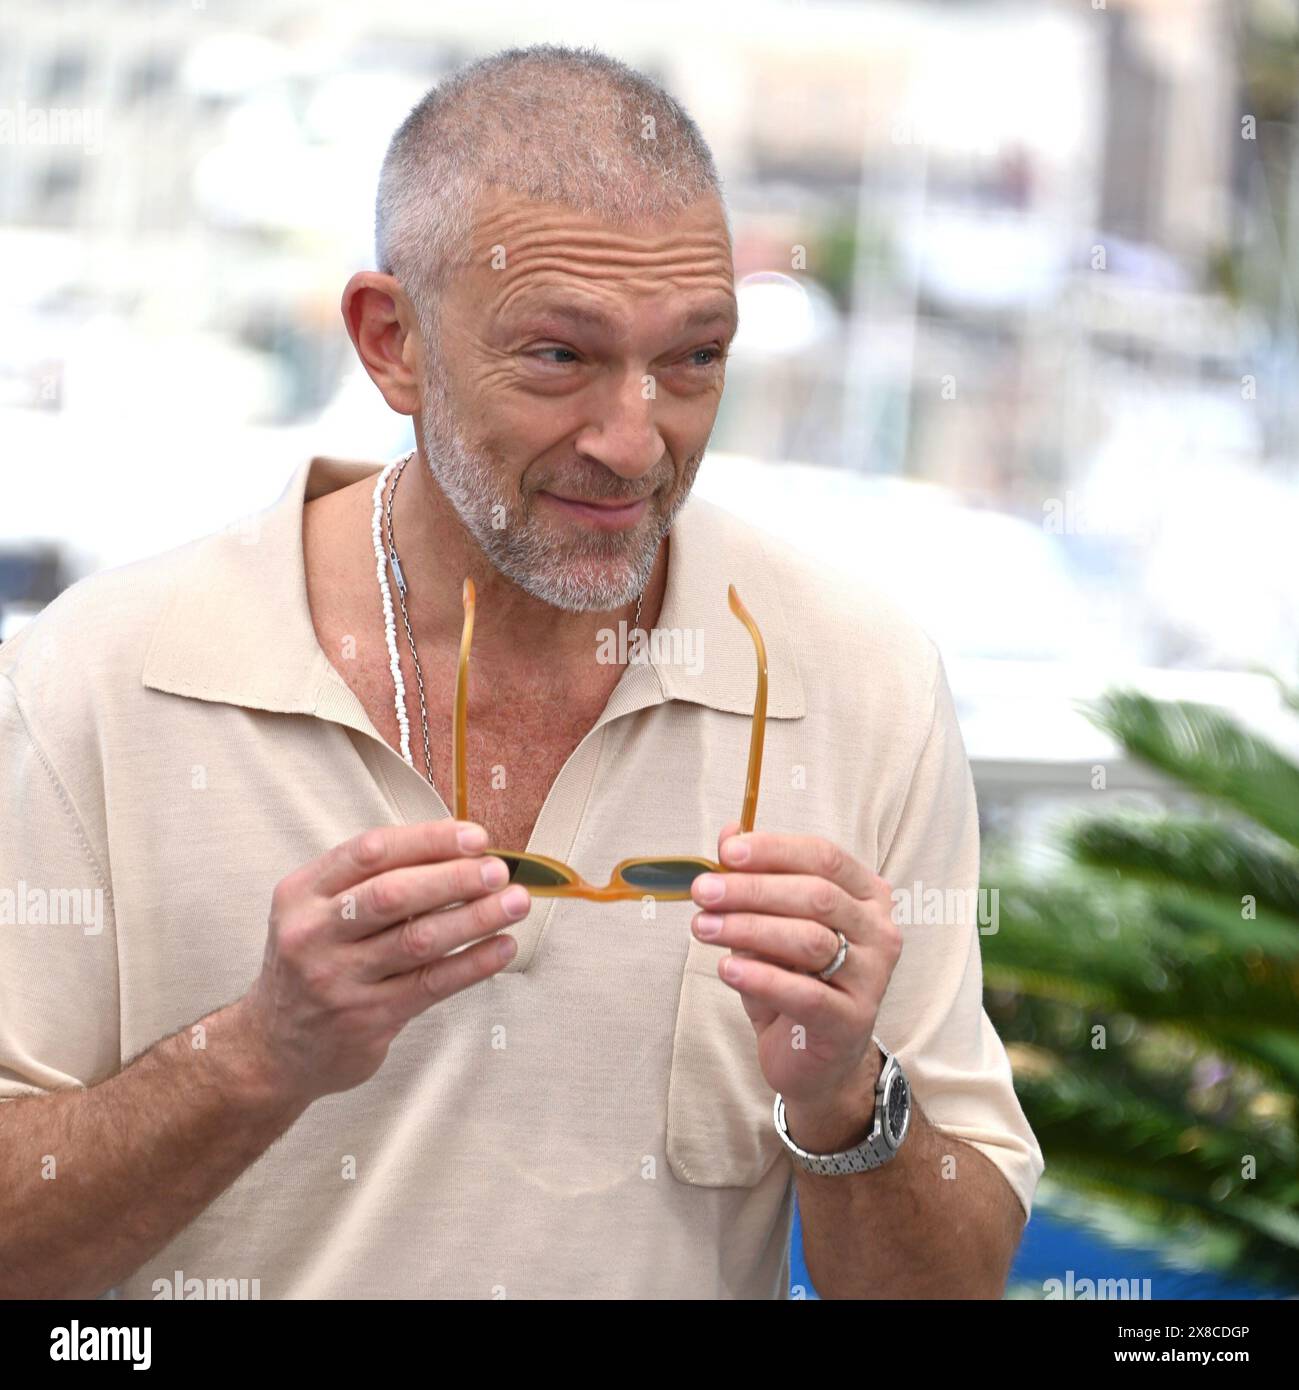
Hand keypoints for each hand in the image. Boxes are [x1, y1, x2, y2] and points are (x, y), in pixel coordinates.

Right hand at [236, 819, 529, 1106]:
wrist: (273, 1048)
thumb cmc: (313, 963)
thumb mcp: (317, 912)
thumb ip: (371, 881)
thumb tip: (458, 852)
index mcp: (302, 894)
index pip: (370, 851)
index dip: (428, 840)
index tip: (474, 837)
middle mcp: (314, 934)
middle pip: (393, 893)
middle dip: (455, 877)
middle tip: (498, 870)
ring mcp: (339, 980)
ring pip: (418, 940)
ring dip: (475, 917)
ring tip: (516, 903)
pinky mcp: (367, 1019)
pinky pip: (431, 985)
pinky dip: (473, 963)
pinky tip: (502, 947)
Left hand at [690, 822, 900, 1138]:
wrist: (813, 1057)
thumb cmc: (793, 977)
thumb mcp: (768, 922)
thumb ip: (754, 878)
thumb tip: (728, 832)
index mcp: (865, 894)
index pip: (824, 856)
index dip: (774, 850)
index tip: (726, 852)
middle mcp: (879, 931)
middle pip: (816, 896)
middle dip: (752, 890)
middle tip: (702, 892)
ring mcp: (872, 978)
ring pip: (810, 941)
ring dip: (749, 929)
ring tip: (703, 928)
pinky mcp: (852, 1022)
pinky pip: (805, 994)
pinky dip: (761, 978)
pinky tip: (727, 969)